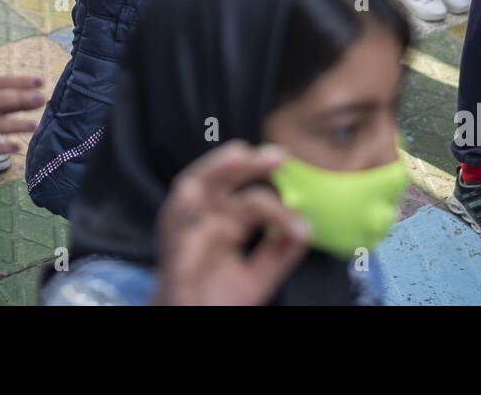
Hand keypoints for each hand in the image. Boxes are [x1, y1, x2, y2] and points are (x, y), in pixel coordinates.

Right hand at [152, 142, 310, 305]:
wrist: (192, 324)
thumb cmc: (217, 299)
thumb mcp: (258, 276)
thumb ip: (280, 253)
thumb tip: (306, 227)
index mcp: (221, 224)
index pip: (244, 194)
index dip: (267, 184)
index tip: (290, 176)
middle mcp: (201, 225)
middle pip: (216, 183)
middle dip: (243, 163)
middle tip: (275, 156)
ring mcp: (184, 240)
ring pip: (189, 194)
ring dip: (212, 172)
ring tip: (238, 156)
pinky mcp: (174, 264)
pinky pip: (174, 235)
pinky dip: (181, 212)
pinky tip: (192, 194)